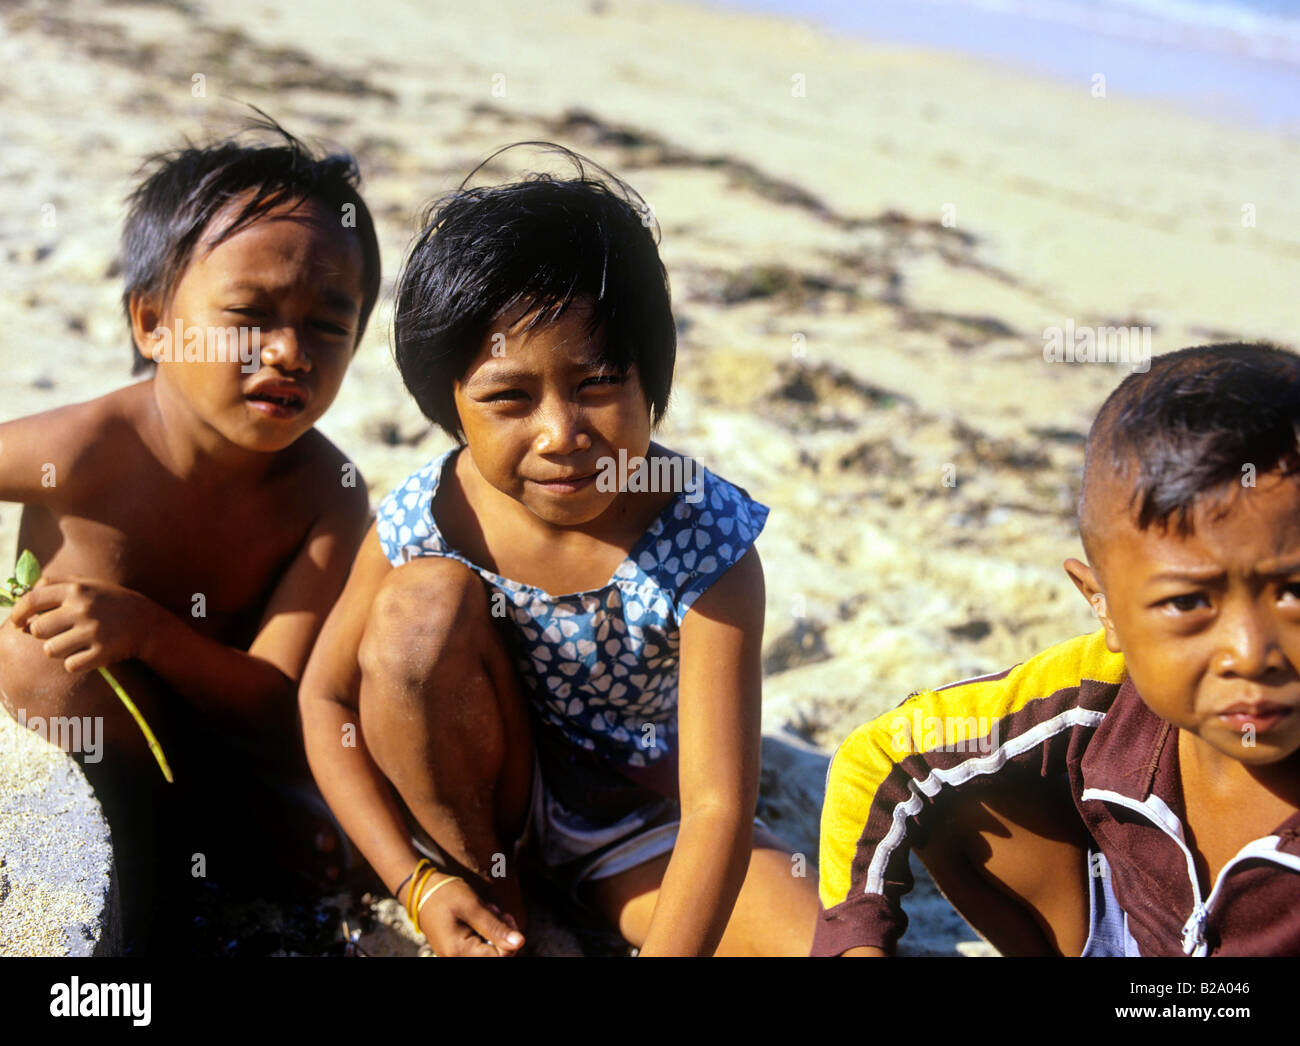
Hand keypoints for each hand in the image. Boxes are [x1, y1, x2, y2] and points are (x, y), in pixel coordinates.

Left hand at [9, 577, 157, 673]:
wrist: (149, 623)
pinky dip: (77, 663)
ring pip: (50, 650)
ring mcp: (93, 630)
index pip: (32, 599)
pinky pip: (70, 666)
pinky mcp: (102, 652)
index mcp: (76, 589)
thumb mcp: (89, 584)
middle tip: (60, 633)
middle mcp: (83, 608)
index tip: (17, 623)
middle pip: (38, 630)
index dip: (18, 613)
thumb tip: (23, 597)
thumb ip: (57, 585)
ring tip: (76, 644)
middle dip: (44, 635)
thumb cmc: (112, 603)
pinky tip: (90, 654)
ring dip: (60, 650)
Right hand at [414, 876, 525, 956]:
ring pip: (488, 951)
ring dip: (494, 932)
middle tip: (497, 911)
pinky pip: (479, 947)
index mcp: (459, 951)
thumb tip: (520, 943)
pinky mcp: (456, 950)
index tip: (505, 917)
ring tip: (488, 911)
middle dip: (502, 935)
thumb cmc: (445, 895)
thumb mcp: (473, 907)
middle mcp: (456, 958)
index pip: (499, 957)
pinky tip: (481, 917)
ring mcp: (455, 956)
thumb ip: (495, 928)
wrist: (421, 891)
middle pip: (495, 956)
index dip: (509, 939)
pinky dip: (485, 932)